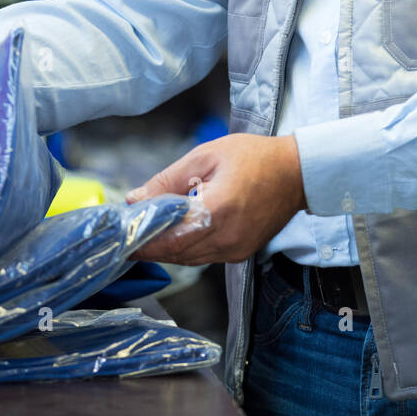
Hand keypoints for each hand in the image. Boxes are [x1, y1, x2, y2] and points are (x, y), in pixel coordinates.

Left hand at [125, 133, 305, 264]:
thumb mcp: (205, 157)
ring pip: (189, 258)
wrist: (296, 173)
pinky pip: (205, 257)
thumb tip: (136, 199)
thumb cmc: (253, 157)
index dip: (142, 242)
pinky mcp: (241, 252)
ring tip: (145, 235)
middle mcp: (227, 238)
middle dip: (149, 247)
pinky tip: (175, 234)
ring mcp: (236, 250)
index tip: (120, 240)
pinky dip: (186, 248)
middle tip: (126, 237)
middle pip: (176, 254)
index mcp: (217, 211)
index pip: (169, 239)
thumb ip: (167, 181)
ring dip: (166, 249)